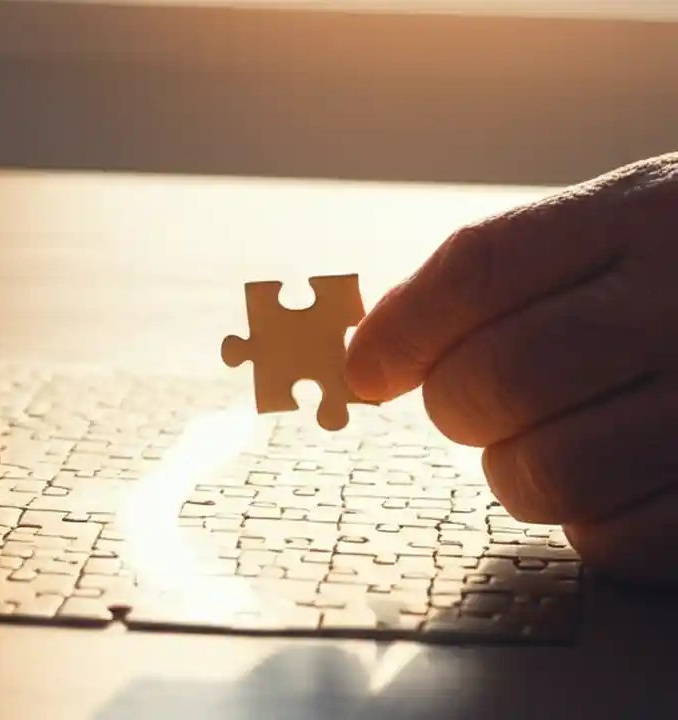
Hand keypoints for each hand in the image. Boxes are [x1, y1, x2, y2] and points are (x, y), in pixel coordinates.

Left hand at [346, 154, 677, 587]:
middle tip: (482, 403)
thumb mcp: (641, 220)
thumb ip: (515, 269)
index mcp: (654, 216)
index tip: (364, 369)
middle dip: (459, 405)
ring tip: (558, 442)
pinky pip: (615, 543)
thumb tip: (368, 346)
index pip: (478, 270)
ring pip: (542, 475)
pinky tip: (625, 483)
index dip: (399, 329)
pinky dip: (594, 525)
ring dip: (520, 471)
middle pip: (494, 379)